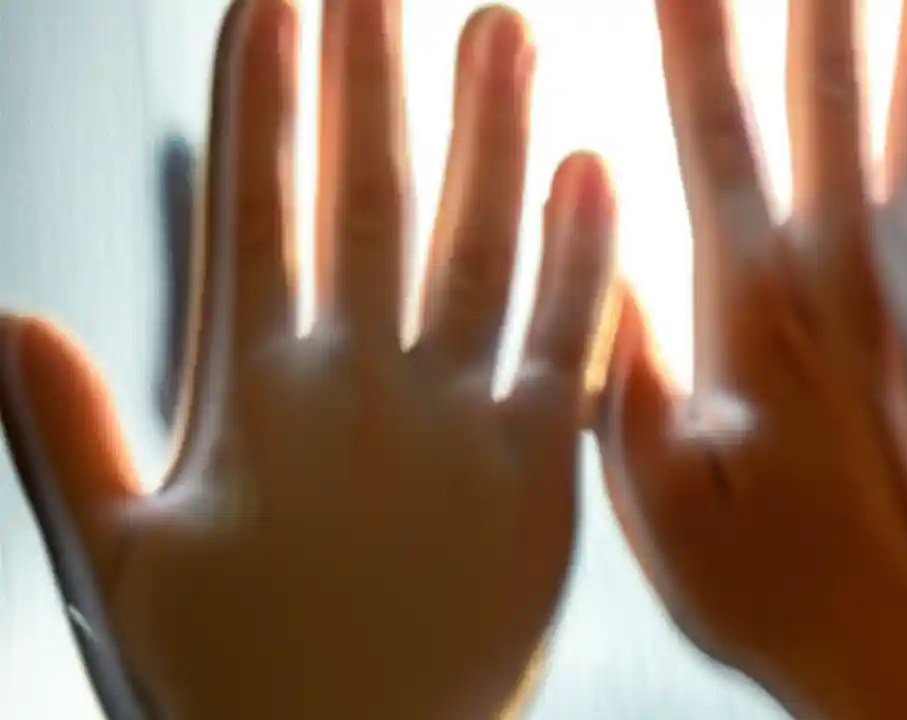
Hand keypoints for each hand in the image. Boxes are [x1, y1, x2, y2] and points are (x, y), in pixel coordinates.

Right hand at [0, 2, 614, 717]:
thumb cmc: (235, 683)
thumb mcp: (121, 562)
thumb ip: (68, 437)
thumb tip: (10, 322)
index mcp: (255, 398)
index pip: (255, 206)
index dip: (263, 96)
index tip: (273, 2)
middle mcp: (360, 388)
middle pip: (366, 195)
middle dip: (369, 73)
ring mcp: (456, 425)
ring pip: (475, 244)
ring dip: (488, 129)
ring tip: (500, 27)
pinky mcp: (539, 473)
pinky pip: (568, 344)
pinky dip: (584, 256)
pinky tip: (595, 168)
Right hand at [595, 1, 906, 715]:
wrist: (901, 644)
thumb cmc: (765, 581)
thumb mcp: (653, 496)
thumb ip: (630, 370)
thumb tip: (607, 260)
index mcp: (749, 305)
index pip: (712, 133)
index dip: (696, 34)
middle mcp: (842, 274)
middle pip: (825, 98)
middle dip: (815, 1)